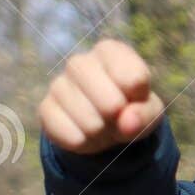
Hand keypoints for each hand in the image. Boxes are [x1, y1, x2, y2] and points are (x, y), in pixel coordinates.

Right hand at [39, 38, 164, 154]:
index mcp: (109, 51)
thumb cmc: (131, 108)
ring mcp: (58, 85)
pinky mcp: (45, 110)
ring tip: (102, 124)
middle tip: (116, 116)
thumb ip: (145, 114)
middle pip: (111, 104)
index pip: (134, 79)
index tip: (135, 96)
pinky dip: (86, 144)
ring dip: (103, 134)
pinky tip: (84, 133)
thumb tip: (126, 122)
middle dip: (120, 119)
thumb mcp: (149, 110)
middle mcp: (80, 62)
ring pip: (92, 124)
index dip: (140, 99)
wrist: (103, 123)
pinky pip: (73, 138)